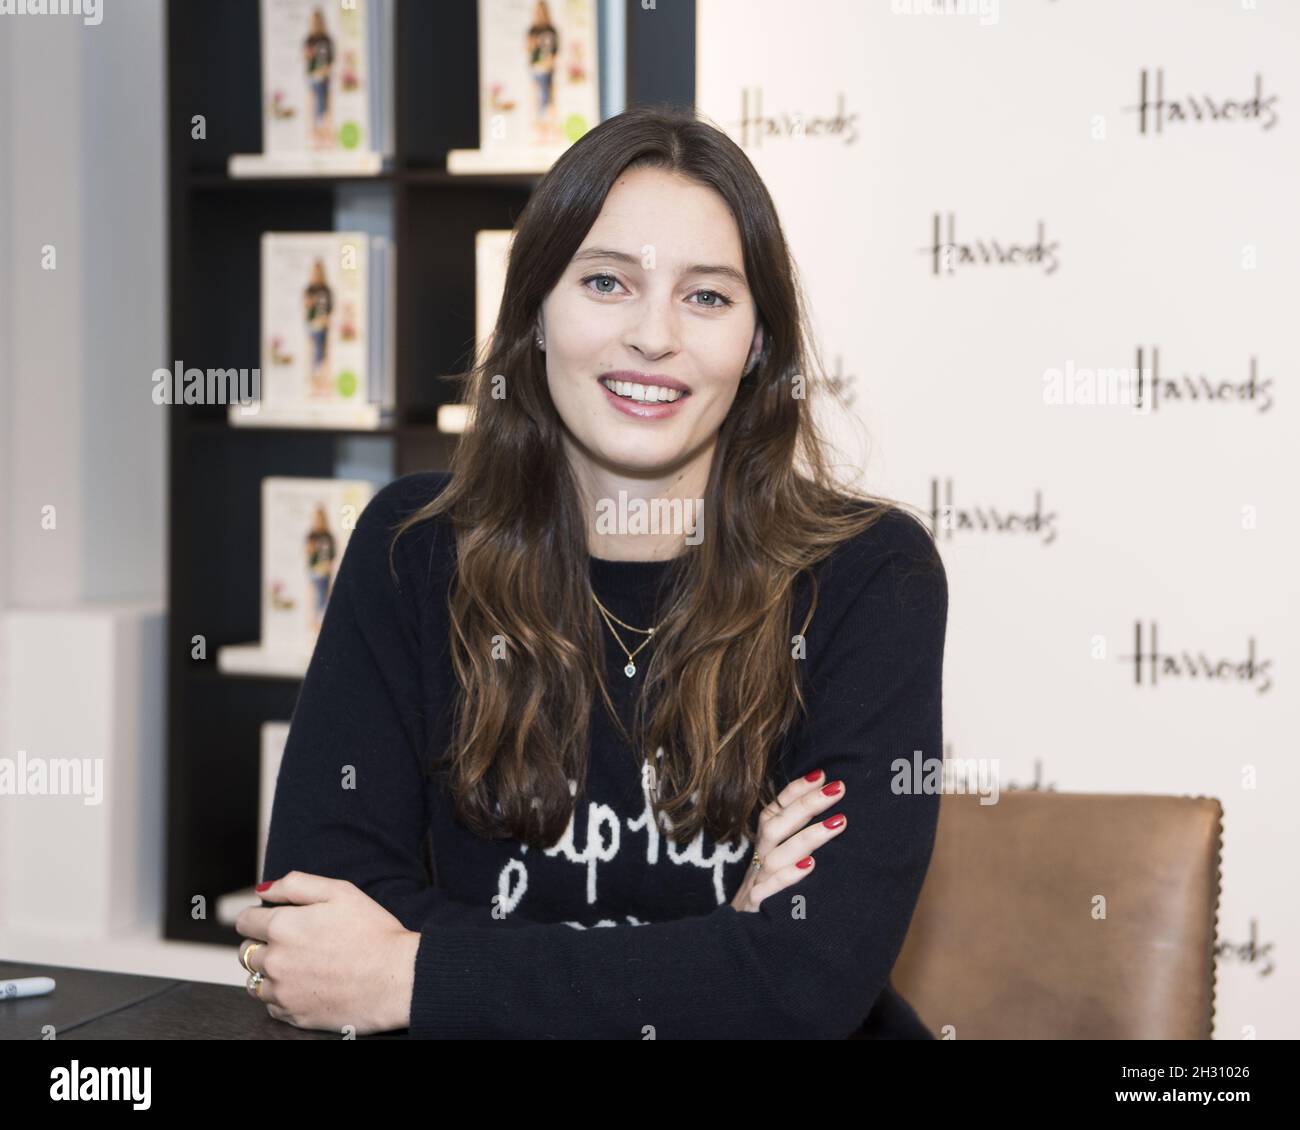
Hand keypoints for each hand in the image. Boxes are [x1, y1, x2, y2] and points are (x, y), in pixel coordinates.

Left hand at [235, 871, 421, 1034]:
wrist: (397, 978)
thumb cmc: (374, 932)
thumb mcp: (340, 891)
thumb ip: (296, 884)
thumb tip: (264, 890)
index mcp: (282, 927)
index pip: (245, 921)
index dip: (258, 916)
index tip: (274, 918)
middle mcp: (275, 961)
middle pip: (246, 952)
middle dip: (263, 943)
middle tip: (295, 941)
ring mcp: (282, 992)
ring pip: (255, 981)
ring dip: (269, 972)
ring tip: (301, 965)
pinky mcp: (294, 1016)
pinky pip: (272, 1005)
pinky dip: (282, 995)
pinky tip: (307, 984)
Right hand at [730, 769, 846, 912]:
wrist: (739, 941)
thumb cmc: (770, 897)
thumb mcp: (779, 865)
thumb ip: (797, 842)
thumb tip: (836, 819)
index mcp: (764, 845)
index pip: (776, 809)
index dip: (796, 790)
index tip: (823, 774)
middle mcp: (759, 859)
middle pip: (777, 824)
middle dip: (808, 804)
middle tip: (838, 788)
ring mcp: (756, 883)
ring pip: (777, 853)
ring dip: (808, 836)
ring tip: (839, 822)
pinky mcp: (756, 908)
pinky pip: (769, 889)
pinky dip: (788, 876)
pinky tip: (810, 865)